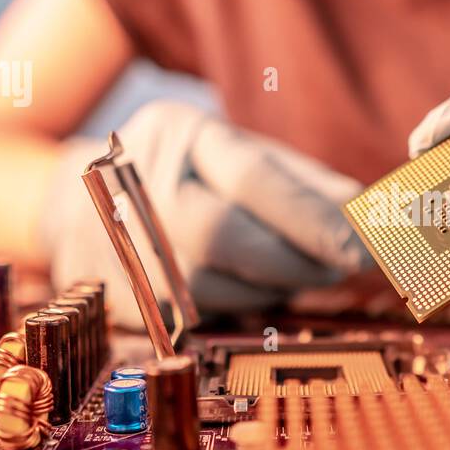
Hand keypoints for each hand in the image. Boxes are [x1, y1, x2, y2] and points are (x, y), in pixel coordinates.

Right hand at [45, 100, 370, 326]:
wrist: (78, 206)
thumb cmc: (187, 172)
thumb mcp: (237, 153)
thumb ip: (304, 182)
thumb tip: (371, 215)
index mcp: (179, 137)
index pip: (252, 180)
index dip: (312, 217)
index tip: (366, 244)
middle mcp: (143, 190)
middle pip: (227, 236)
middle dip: (300, 258)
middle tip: (349, 263)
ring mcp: (127, 248)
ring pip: (220, 284)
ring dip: (280, 284)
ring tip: (306, 267)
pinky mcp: (128, 298)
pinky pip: (207, 312)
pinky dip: (249, 302)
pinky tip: (263, 283)